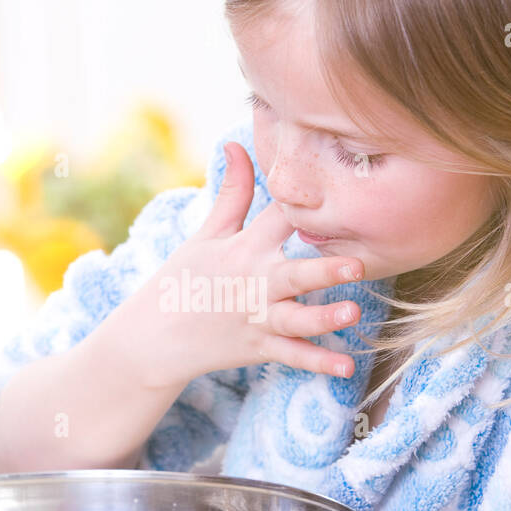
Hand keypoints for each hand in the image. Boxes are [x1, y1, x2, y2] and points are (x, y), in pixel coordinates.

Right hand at [140, 140, 364, 387]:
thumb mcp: (207, 233)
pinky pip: (292, 356)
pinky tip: (346, 368)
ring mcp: (258, 317)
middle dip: (325, 269)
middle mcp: (255, 282)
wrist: (153, 337)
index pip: (281, 217)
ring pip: (297, 320)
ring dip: (325, 318)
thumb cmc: (184, 278)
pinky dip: (318, 363)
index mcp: (245, 247)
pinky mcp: (258, 347)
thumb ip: (232, 191)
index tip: (344, 190)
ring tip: (353, 314)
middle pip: (295, 273)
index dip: (308, 203)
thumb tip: (235, 142)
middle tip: (358, 265)